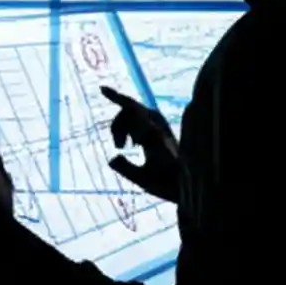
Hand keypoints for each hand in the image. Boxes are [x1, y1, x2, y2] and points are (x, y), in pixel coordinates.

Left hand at [100, 86, 180, 202]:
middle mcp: (156, 129)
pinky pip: (150, 130)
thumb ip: (125, 167)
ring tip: (128, 147)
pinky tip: (137, 143)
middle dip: (117, 123)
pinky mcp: (167, 142)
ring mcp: (162, 134)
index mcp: (149, 134)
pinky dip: (141, 131)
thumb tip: (112, 159)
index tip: (102, 88)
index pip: (131, 110)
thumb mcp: (140, 177)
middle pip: (131, 109)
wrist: (182, 196)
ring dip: (128, 128)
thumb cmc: (165, 185)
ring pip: (137, 115)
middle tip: (119, 145)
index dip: (117, 97)